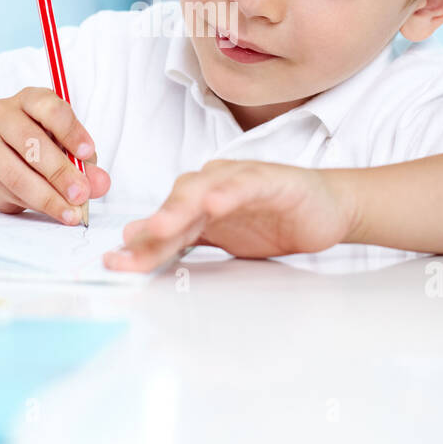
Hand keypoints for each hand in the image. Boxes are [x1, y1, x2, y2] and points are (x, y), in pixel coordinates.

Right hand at [0, 87, 110, 222]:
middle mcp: (3, 114)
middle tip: (81, 193)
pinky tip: (52, 211)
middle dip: (59, 171)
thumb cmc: (40, 146)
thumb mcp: (68, 148)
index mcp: (31, 100)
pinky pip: (7, 191)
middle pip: (30, 140)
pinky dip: (34, 205)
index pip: (49, 108)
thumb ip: (85, 164)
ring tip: (70, 212)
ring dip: (47, 197)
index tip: (87, 153)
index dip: (70, 131)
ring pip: (15, 172)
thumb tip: (100, 183)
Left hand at [104, 159, 355, 271]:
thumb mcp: (224, 240)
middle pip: (175, 203)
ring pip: (202, 189)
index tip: (115, 264)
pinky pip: (245, 184)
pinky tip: (215, 204)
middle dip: (152, 226)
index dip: (140, 244)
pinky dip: (228, 192)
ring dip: (180, 207)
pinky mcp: (270, 180)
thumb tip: (137, 249)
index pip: (164, 223)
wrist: (327, 209)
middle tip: (129, 246)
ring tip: (161, 226)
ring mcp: (240, 179)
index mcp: (199, 201)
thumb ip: (184, 242)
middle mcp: (213, 185)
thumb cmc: (275, 220)